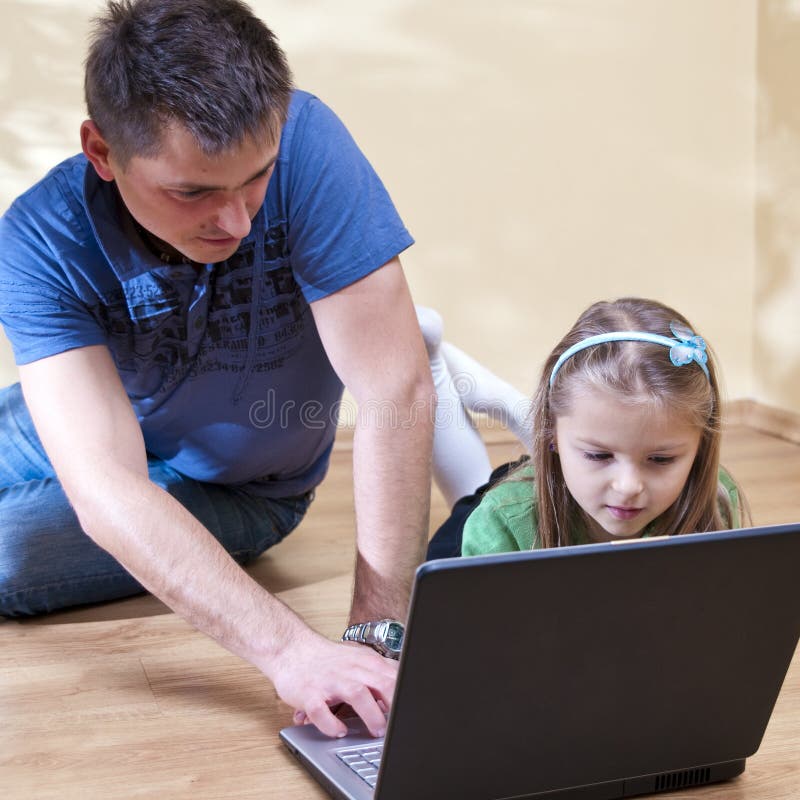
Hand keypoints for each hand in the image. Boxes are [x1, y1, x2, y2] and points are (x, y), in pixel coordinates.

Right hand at [266, 629, 397, 737]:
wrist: (291, 649)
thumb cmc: (326, 658)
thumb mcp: (358, 658)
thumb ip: (378, 672)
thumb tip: (400, 689)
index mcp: (365, 660)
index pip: (395, 675)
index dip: (403, 695)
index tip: (405, 711)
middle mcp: (350, 669)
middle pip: (383, 683)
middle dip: (394, 706)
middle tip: (395, 725)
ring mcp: (330, 681)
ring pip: (358, 694)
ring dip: (371, 715)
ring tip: (375, 731)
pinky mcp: (309, 694)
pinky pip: (322, 712)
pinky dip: (332, 725)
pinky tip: (339, 731)